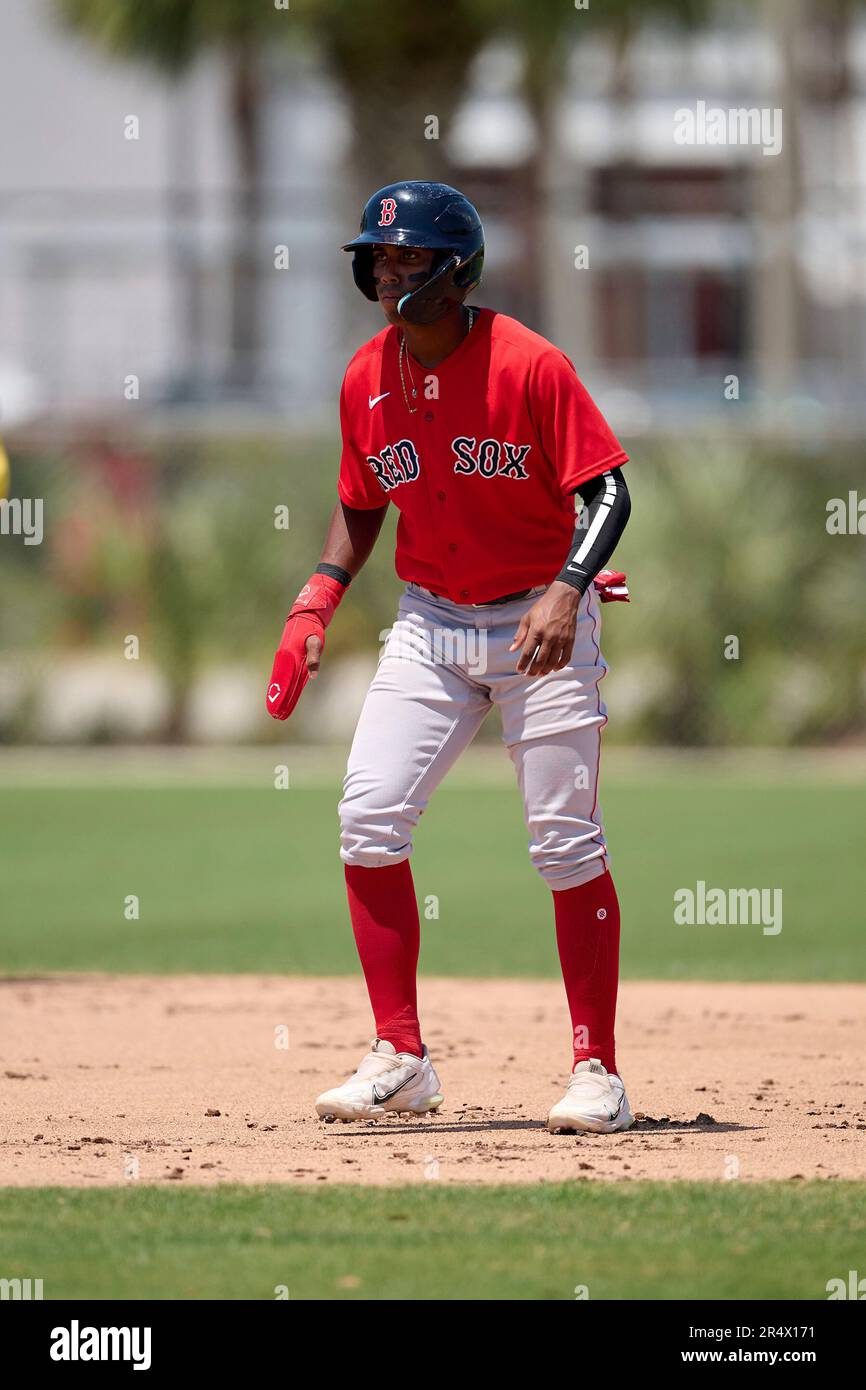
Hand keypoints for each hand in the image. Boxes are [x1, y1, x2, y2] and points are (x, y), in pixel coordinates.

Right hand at [265, 573, 344, 719]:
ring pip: (281, 682)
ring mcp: (284, 660)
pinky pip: (285, 676)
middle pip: (280, 684)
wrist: (305, 615)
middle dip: (279, 700)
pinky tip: (285, 696)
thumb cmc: (312, 628)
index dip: (282, 697)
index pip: (285, 682)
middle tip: (277, 716)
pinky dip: (284, 687)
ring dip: (280, 695)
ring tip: (278, 711)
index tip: (278, 709)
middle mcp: (284, 660)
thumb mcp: (315, 641)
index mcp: (289, 657)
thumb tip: (312, 676)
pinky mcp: (288, 659)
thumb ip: (313, 658)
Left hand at [509, 581, 579, 675]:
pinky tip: (554, 668)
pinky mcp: (570, 639)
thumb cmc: (543, 607)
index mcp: (536, 631)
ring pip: (553, 661)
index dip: (523, 664)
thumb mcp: (527, 618)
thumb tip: (512, 649)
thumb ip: (520, 635)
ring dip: (545, 670)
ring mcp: (561, 639)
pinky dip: (560, 665)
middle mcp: (549, 636)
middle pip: (540, 660)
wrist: (563, 598)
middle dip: (533, 670)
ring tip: (540, 673)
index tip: (519, 670)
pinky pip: (566, 657)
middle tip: (529, 674)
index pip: (528, 653)